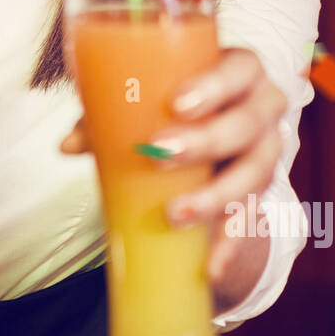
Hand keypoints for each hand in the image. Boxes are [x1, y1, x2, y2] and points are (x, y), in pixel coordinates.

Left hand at [60, 48, 287, 313]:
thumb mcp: (147, 102)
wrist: (214, 140)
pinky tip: (210, 266)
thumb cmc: (175, 106)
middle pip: (245, 125)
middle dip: (204, 141)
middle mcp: (263, 109)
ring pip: (254, 175)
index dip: (214, 86)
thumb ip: (108, 115)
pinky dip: (229, 245)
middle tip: (159, 154)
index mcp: (240, 72)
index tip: (176, 104)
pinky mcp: (261, 193)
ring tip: (174, 214)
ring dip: (215, 197)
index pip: (239, 69)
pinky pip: (251, 221)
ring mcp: (267, 152)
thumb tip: (67, 145)